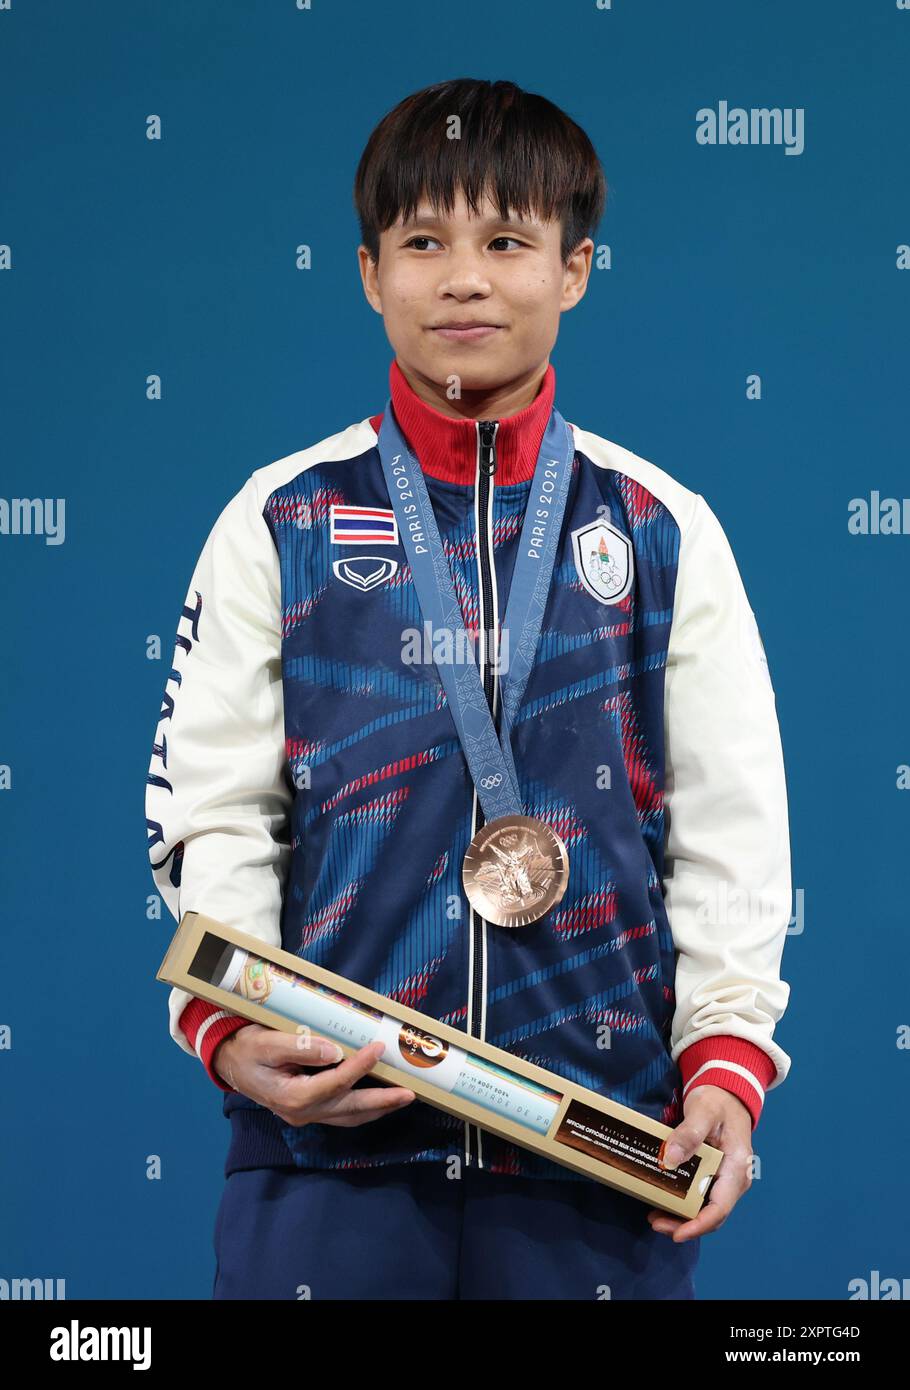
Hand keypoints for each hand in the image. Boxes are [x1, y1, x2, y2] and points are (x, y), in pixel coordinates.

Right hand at [212, 1025, 415, 1127]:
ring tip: (402, 1098)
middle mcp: (302, 1112)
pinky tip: (377, 1100)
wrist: (230, 1063)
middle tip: (409, 1093)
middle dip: (382, 1102)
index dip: (359, 1066)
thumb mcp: (266, 1042)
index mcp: (293, 1096)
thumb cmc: (247, 1050)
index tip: (378, 1049)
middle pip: (349, 1109)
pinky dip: (362, 1108)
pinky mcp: (308, 1111)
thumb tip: (334, 1051)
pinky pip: (341, 1114)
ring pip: (348, 1117)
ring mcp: (305, 1115)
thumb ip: (300, 1047)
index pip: (335, 1082)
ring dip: (377, 1109)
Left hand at [646, 1085, 752, 1241]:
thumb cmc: (717, 1101)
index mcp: (736, 1167)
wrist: (727, 1093)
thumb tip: (669, 1160)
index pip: (720, 1207)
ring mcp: (726, 1179)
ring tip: (655, 1216)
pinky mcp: (715, 1176)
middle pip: (711, 1213)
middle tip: (655, 1222)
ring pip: (705, 1208)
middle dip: (684, 1224)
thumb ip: (688, 1133)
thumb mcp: (703, 1111)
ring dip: (682, 1217)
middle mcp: (735, 1180)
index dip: (698, 1224)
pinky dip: (684, 1203)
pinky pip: (701, 1197)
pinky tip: (664, 1201)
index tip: (677, 1233)